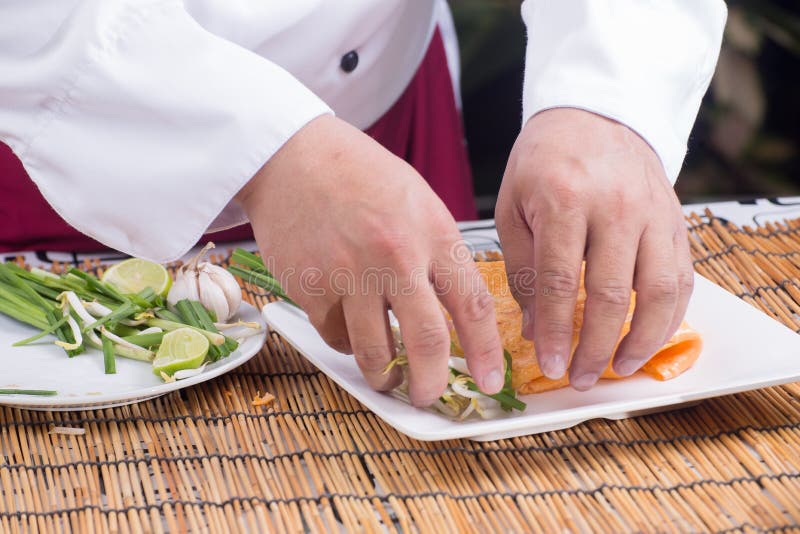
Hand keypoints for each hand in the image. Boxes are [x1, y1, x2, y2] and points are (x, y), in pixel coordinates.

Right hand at [237, 115, 504, 405]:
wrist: (292, 156)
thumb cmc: (359, 174)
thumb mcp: (418, 200)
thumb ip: (439, 251)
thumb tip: (455, 307)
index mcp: (432, 232)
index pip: (472, 305)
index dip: (486, 352)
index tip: (490, 380)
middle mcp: (395, 256)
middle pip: (426, 342)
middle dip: (432, 384)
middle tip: (430, 397)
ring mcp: (349, 274)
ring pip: (374, 352)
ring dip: (385, 377)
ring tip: (389, 378)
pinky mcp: (310, 287)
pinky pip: (335, 336)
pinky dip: (346, 343)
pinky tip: (349, 330)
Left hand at [495, 108, 692, 390]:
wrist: (594, 114)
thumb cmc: (543, 162)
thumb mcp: (513, 206)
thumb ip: (521, 268)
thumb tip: (535, 329)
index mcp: (563, 199)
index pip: (561, 281)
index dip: (557, 331)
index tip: (551, 365)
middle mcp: (614, 207)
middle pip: (612, 293)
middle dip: (595, 347)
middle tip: (579, 377)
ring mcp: (652, 213)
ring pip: (658, 291)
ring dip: (642, 340)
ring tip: (620, 368)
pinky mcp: (675, 220)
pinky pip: (682, 277)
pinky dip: (669, 316)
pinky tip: (649, 339)